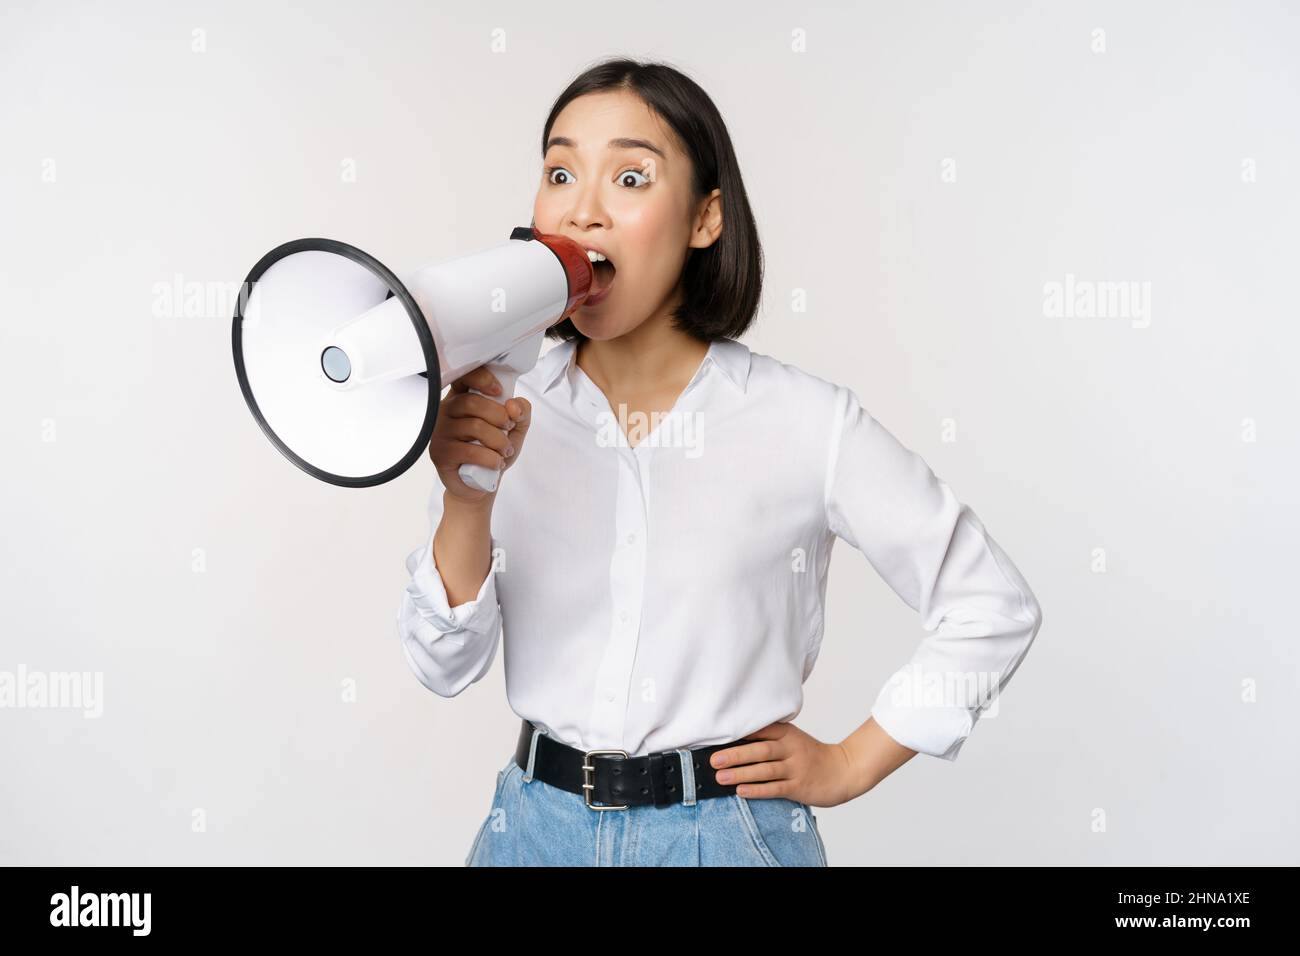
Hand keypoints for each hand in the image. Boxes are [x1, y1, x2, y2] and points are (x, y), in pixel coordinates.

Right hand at [428, 365, 531, 503]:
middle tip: (508, 429)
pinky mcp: (440, 454)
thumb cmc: (492, 451)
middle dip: (499, 416)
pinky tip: (496, 463)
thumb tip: (513, 405)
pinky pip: (469, 451)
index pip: (463, 377)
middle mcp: (446, 412)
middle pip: (472, 403)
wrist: (480, 484)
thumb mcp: (514, 428)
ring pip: (474, 426)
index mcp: (460, 399)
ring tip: (505, 451)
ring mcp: (440, 432)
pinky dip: (490, 458)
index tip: (499, 391)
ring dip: (499, 441)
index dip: (481, 379)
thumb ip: (521, 412)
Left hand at [708, 720, 861, 808]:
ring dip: (741, 774)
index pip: (761, 730)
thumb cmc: (811, 755)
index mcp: (788, 734)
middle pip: (760, 751)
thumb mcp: (793, 739)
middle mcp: (791, 749)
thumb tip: (735, 741)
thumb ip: (770, 737)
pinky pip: (775, 789)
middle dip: (735, 755)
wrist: (843, 771)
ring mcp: (796, 769)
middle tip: (714, 760)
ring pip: (765, 771)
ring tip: (721, 777)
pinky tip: (741, 791)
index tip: (718, 737)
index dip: (740, 733)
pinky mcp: (799, 787)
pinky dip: (757, 790)